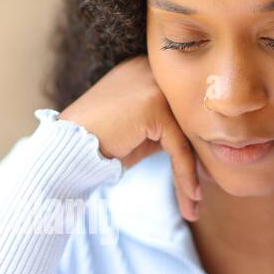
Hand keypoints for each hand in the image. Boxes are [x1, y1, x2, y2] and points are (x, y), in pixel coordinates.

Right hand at [59, 56, 200, 220]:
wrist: (66, 148)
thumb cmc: (100, 142)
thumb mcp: (140, 131)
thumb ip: (168, 128)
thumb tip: (206, 150)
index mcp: (149, 69)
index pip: (183, 109)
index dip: (194, 145)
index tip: (202, 176)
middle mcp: (153, 69)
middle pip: (189, 121)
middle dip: (198, 161)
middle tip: (200, 194)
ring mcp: (154, 83)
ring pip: (187, 135)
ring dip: (192, 174)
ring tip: (194, 204)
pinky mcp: (154, 103)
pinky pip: (178, 145)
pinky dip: (184, 174)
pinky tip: (190, 196)